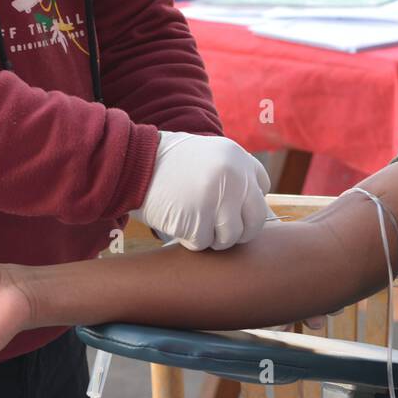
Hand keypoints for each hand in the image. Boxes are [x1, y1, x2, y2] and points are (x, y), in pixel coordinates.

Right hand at [141, 133, 271, 251]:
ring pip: (230, 237)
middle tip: (220, 230)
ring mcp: (217, 200)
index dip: (247, 203)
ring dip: (214, 237)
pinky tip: (180, 223)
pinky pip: (204, 243)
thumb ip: (234, 175)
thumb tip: (253, 206)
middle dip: (239, 230)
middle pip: (254, 220)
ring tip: (196, 223)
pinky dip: (191, 239)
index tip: (233, 207)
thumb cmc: (171, 163)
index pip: (262, 190)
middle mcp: (235, 178)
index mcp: (239, 159)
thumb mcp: (211, 154)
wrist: (135, 162)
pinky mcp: (197, 220)